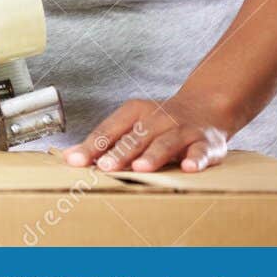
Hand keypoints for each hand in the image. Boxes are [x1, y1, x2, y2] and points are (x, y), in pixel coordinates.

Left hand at [63, 94, 231, 172]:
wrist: (205, 108)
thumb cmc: (160, 122)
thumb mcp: (131, 125)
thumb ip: (104, 141)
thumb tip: (70, 157)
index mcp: (135, 112)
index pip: (110, 130)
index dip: (93, 145)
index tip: (77, 160)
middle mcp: (158, 119)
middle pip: (136, 137)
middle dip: (120, 152)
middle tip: (105, 166)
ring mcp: (183, 131)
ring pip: (166, 144)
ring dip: (153, 156)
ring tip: (140, 168)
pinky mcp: (206, 144)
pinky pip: (201, 152)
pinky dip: (196, 159)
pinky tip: (189, 167)